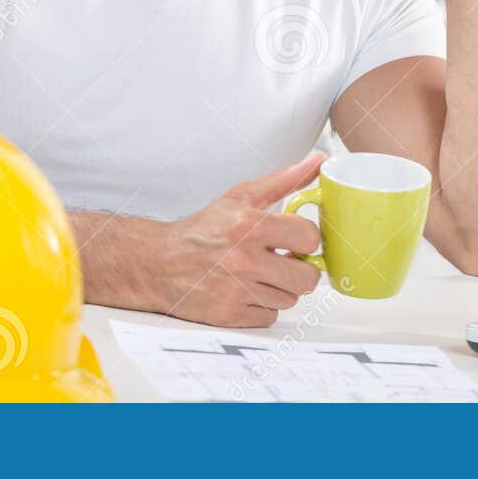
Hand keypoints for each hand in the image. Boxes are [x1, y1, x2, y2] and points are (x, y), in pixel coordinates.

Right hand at [141, 153, 325, 327]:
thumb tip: (318, 162)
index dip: (307, 238)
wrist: (159, 262)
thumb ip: (284, 180)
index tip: (298, 238)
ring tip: (260, 273)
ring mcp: (235, 290)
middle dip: (300, 268)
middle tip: (285, 259)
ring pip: (290, 299)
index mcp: (249, 225)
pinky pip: (270, 316)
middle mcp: (243, 260)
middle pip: (307, 277)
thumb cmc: (202, 230)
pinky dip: (263, 306)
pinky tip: (247, 290)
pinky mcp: (228, 315)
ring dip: (281, 288)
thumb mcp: (242, 196)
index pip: (309, 238)